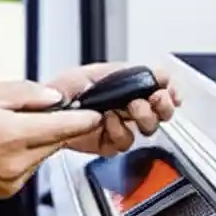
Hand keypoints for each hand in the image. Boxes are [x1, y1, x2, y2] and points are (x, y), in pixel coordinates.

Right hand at [0, 81, 103, 199]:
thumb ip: (24, 94)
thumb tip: (54, 98)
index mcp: (13, 136)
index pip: (65, 127)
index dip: (84, 118)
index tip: (96, 111)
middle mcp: (17, 164)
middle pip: (55, 142)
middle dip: (53, 125)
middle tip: (33, 109)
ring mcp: (11, 181)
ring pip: (41, 154)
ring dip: (36, 140)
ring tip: (4, 126)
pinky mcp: (4, 191)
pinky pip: (26, 168)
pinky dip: (22, 154)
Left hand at [47, 63, 181, 156]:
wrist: (45, 110)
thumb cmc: (65, 90)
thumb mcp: (94, 72)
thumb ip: (124, 71)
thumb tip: (153, 72)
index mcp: (128, 88)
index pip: (160, 90)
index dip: (170, 90)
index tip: (170, 89)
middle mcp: (128, 108)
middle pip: (161, 112)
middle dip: (163, 105)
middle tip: (156, 99)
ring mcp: (120, 127)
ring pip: (147, 129)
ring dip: (144, 117)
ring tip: (132, 107)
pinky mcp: (109, 144)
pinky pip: (124, 142)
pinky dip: (119, 131)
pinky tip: (109, 121)